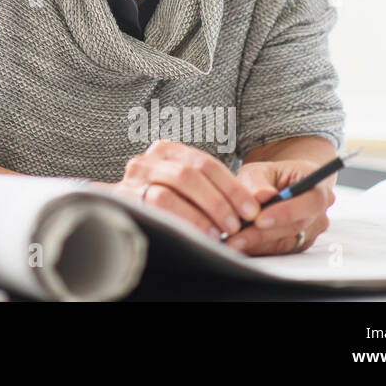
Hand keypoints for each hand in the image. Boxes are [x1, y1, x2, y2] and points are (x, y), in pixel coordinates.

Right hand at [104, 139, 262, 240]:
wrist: (125, 211)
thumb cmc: (166, 200)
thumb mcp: (190, 188)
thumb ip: (216, 188)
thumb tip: (263, 198)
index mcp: (167, 150)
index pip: (205, 163)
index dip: (231, 187)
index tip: (251, 209)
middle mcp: (146, 160)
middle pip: (187, 176)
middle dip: (216, 202)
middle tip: (236, 224)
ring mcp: (131, 180)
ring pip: (167, 194)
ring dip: (197, 215)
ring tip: (217, 233)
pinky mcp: (122, 201)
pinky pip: (153, 211)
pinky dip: (179, 223)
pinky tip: (195, 235)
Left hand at [223, 159, 335, 255]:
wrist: (280, 186)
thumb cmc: (272, 175)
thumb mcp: (260, 169)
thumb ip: (259, 180)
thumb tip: (261, 195)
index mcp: (318, 186)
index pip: (311, 202)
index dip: (286, 212)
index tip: (259, 219)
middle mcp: (320, 211)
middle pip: (297, 226)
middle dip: (264, 232)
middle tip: (238, 235)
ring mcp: (312, 230)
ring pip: (287, 241)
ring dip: (259, 243)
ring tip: (233, 241)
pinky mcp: (301, 244)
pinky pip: (281, 249)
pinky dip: (260, 247)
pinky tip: (241, 244)